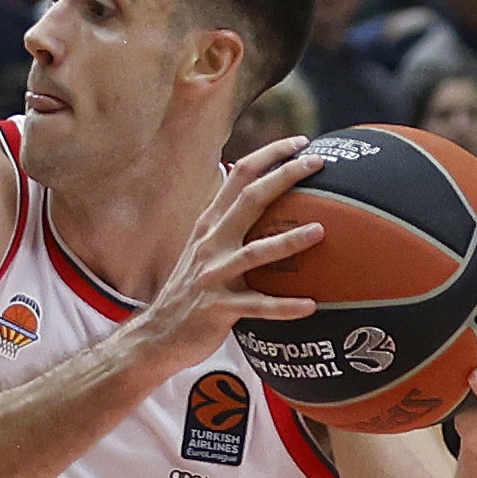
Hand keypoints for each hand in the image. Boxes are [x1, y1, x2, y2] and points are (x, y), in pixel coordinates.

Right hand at [136, 136, 326, 364]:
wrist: (155, 335)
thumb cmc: (190, 293)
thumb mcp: (204, 251)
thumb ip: (229, 227)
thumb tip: (264, 205)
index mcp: (210, 225)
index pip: (239, 175)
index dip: (270, 154)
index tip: (301, 142)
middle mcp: (210, 243)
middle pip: (250, 199)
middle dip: (284, 176)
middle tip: (318, 163)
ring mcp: (213, 275)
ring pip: (256, 252)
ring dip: (289, 240)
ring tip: (321, 231)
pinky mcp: (217, 309)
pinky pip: (257, 307)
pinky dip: (284, 307)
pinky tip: (310, 306)